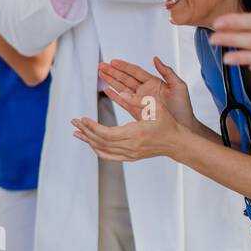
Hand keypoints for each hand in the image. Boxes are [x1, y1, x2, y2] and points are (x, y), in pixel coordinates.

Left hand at [70, 92, 184, 162]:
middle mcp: (130, 146)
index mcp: (135, 134)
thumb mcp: (156, 107)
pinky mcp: (130, 157)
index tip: (82, 119)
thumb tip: (122, 93)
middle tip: (74, 122)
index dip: (92, 127)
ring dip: (88, 140)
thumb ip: (138, 100)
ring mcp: (130, 153)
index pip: (106, 133)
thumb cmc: (167, 123)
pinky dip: (97, 149)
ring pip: (103, 149)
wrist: (176, 143)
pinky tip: (90, 143)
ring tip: (76, 132)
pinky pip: (109, 156)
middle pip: (101, 141)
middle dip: (86, 131)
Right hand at [99, 56, 197, 130]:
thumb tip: (156, 59)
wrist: (183, 126)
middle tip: (102, 66)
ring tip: (101, 74)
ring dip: (111, 81)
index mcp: (154, 83)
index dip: (124, 66)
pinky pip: (122, 102)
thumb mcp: (179, 86)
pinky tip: (107, 90)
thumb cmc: (183, 108)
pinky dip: (114, 96)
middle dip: (113, 72)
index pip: (135, 72)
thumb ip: (167, 72)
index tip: (113, 62)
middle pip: (125, 78)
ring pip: (121, 88)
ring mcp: (139, 100)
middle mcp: (145, 90)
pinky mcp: (136, 111)